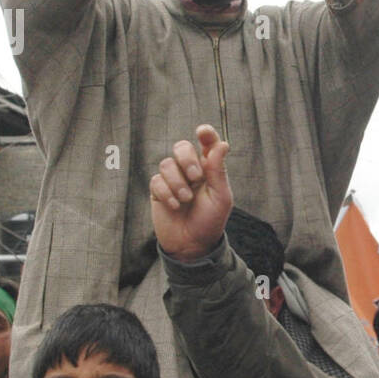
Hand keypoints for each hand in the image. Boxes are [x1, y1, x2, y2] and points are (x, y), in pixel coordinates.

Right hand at [150, 125, 233, 262]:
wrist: (192, 245)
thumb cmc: (210, 221)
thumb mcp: (221, 197)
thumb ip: (218, 170)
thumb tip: (222, 144)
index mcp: (209, 169)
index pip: (207, 144)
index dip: (205, 134)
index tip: (203, 132)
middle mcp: (190, 170)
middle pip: (181, 147)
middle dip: (187, 160)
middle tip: (196, 178)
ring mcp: (172, 179)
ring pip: (167, 164)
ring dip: (177, 182)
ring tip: (185, 200)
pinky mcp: (158, 191)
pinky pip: (156, 180)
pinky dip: (166, 193)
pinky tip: (175, 206)